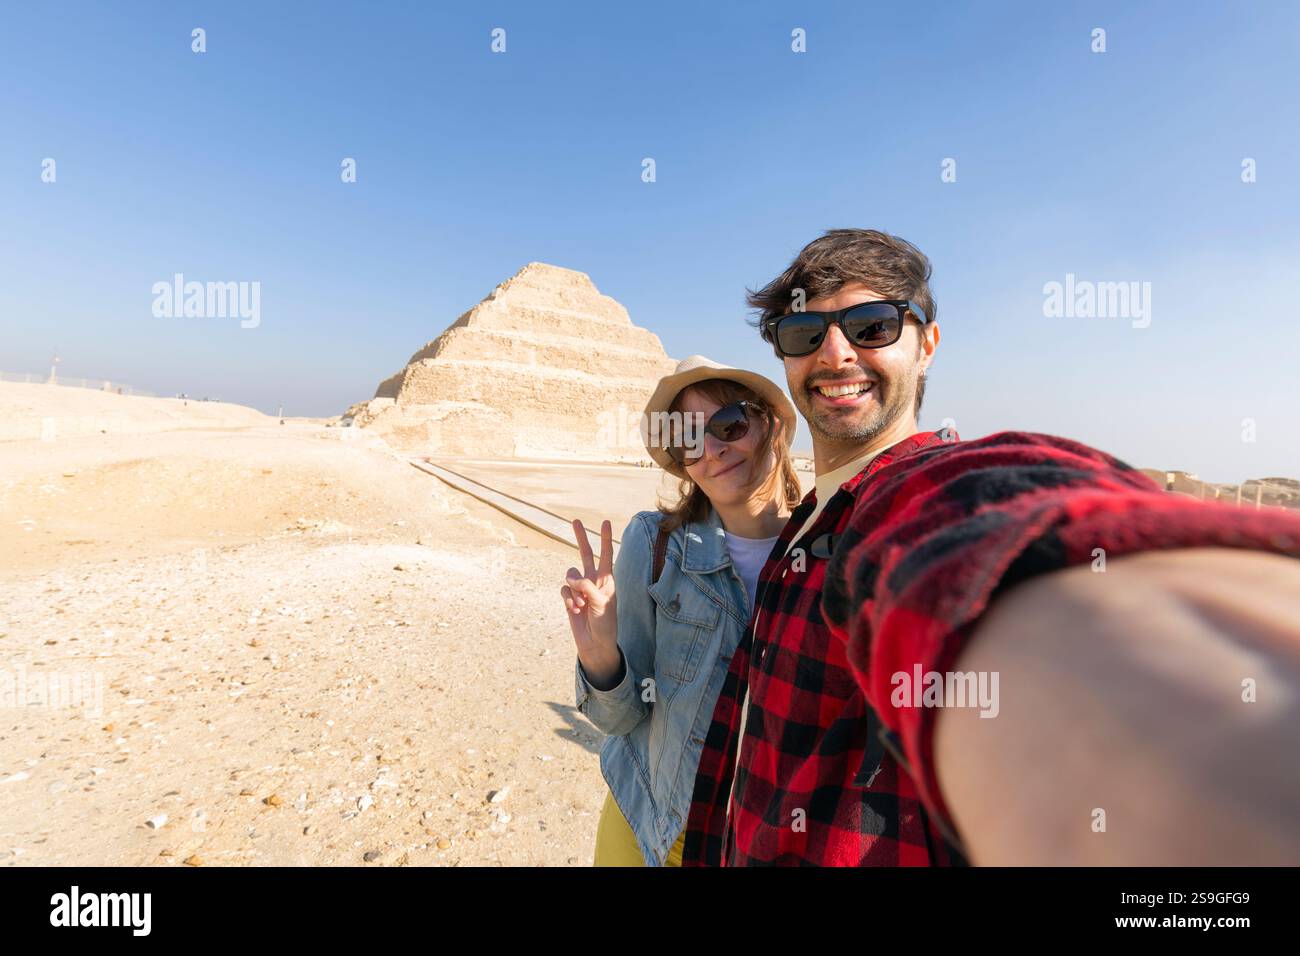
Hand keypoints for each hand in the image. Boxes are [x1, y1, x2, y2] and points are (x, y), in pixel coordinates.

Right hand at [562, 518, 621, 687]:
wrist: (595, 643)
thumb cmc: (605, 623)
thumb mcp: (601, 603)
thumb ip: (587, 586)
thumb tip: (571, 578)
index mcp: (607, 579)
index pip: (606, 554)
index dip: (605, 538)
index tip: (605, 522)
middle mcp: (593, 580)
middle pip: (585, 554)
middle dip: (581, 538)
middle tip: (575, 520)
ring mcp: (580, 588)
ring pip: (570, 575)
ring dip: (574, 589)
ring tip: (581, 604)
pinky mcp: (570, 598)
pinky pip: (564, 590)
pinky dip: (568, 599)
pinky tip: (575, 610)